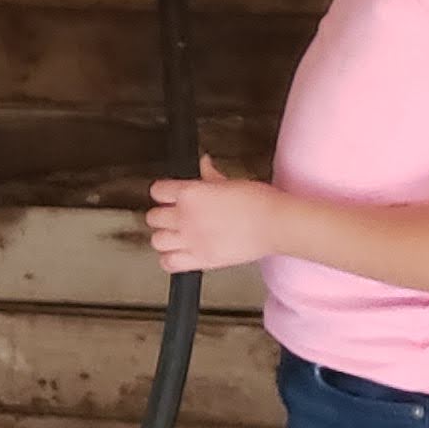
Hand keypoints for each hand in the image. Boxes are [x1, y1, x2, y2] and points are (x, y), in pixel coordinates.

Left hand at [147, 155, 277, 275]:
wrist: (275, 224)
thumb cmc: (259, 202)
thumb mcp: (230, 181)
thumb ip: (210, 175)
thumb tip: (204, 164)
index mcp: (191, 193)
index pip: (157, 191)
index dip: (162, 193)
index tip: (167, 196)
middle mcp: (186, 217)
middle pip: (153, 217)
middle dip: (161, 216)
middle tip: (173, 217)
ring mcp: (191, 240)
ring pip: (156, 240)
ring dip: (163, 238)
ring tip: (174, 236)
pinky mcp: (200, 260)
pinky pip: (169, 263)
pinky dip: (169, 260)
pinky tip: (177, 255)